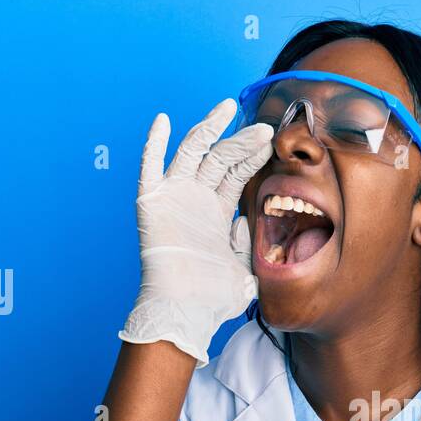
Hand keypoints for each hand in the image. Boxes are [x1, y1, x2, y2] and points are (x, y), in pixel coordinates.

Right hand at [119, 99, 273, 365]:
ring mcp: (174, 198)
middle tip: (263, 128)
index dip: (252, 156)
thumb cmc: (213, 300)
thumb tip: (246, 220)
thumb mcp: (245, 271)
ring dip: (208, 129)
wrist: (186, 312)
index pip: (237, 174)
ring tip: (227, 108)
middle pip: (220, 159)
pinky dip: (154, 143)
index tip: (271, 140)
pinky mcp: (151, 203)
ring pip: (192, 153)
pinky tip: (163, 120)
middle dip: (240, 141)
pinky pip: (149, 167)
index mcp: (218, 214)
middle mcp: (196, 201)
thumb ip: (248, 244)